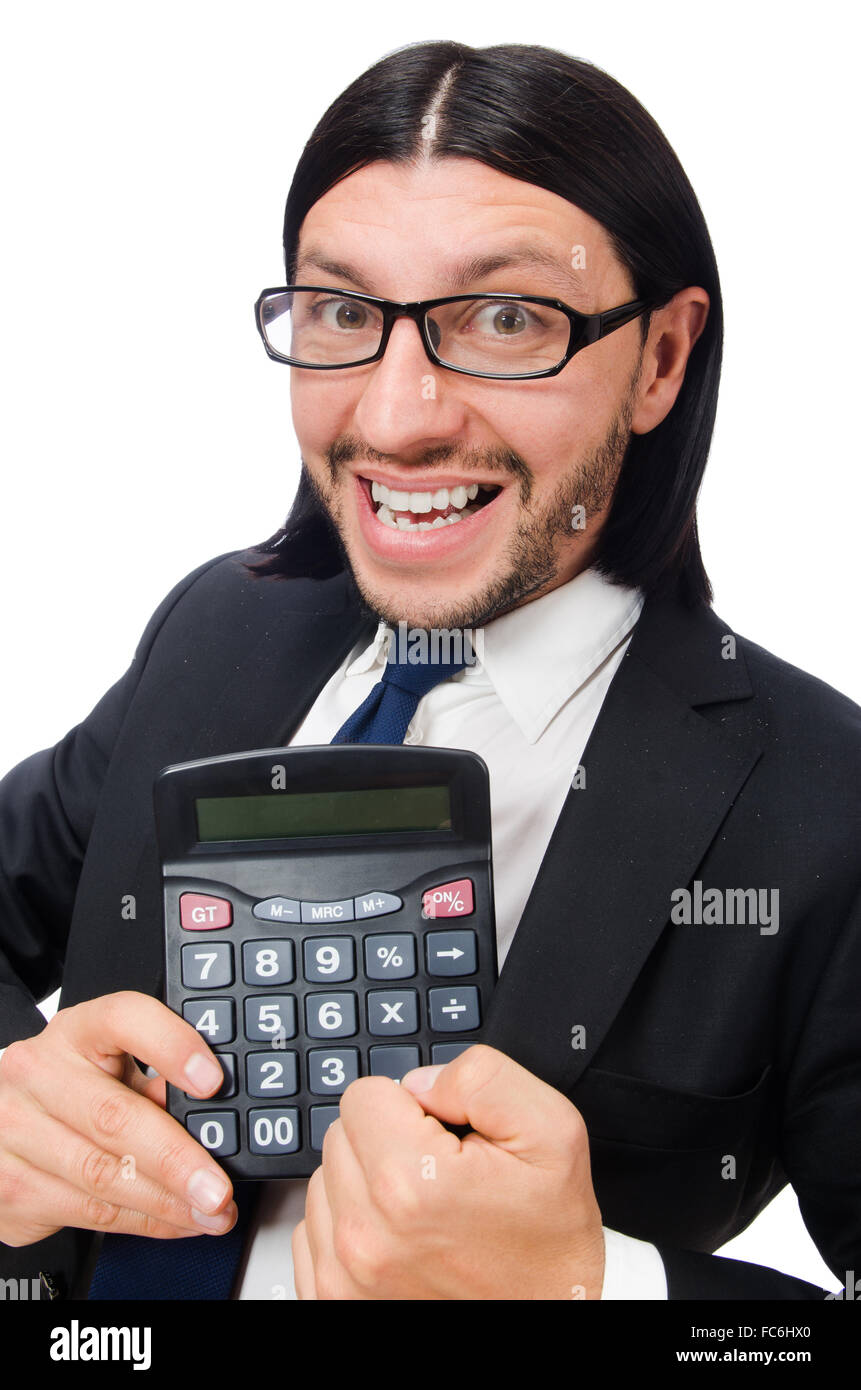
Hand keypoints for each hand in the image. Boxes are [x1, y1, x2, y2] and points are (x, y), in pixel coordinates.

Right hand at [0, 990, 237, 1246]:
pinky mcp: (12, 1184)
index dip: (172, 1047)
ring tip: (210, 1212)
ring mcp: (16, 1131)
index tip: (212, 1081)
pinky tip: (175, 1220)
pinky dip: (143, 1222)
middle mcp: (39, 1073)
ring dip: (167, 1203)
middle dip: (176, 1159)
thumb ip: (154, 1080)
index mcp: (76, 1031)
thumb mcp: (110, 1067)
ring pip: (102, 1176)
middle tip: (218, 1186)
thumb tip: (214, 1118)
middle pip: (114, 1116)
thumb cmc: (70, 1086)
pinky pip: (89, 1213)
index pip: (124, 1019)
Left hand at [293, 1044, 604, 1298]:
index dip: (411, 1105)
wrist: (555, 1315)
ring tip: (423, 1212)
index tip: (444, 1138)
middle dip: (385, 1141)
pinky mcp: (332, 1300)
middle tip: (441, 1175)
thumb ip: (481, 1077)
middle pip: (340, 1135)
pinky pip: (313, 1231)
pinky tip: (398, 1239)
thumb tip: (418, 1082)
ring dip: (365, 1184)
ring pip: (325, 1181)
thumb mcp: (552, 1130)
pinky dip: (351, 1227)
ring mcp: (344, 1277)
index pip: (364, 1095)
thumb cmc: (549, 1238)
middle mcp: (366, 1236)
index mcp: (410, 1184)